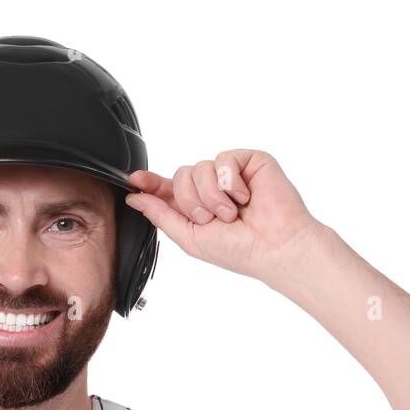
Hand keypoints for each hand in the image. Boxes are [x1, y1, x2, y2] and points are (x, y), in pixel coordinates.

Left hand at [125, 150, 320, 284]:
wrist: (274, 246)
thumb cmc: (239, 250)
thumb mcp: (190, 238)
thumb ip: (161, 215)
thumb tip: (135, 198)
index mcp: (197, 207)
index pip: (167, 188)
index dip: (150, 183)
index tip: (134, 181)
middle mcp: (211, 188)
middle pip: (180, 176)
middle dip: (191, 201)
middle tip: (212, 219)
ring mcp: (229, 174)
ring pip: (199, 167)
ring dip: (212, 196)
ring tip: (233, 213)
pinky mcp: (248, 160)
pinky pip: (222, 160)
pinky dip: (230, 183)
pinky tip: (245, 197)